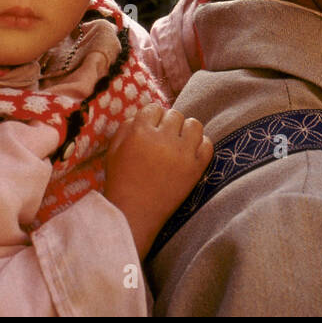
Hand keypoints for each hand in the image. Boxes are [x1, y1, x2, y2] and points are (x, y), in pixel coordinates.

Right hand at [104, 103, 212, 257]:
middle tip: (164, 139)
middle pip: (175, 114)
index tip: (151, 129)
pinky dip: (200, 146)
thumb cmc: (121, 181)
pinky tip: (190, 154)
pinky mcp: (196, 168)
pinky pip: (207, 144)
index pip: (154, 108)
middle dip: (169, 124)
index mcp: (140, 132)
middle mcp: (163, 139)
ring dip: (186, 131)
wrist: (134, 214)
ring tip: (179, 143)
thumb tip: (143, 114)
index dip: (152, 118)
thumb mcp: (114, 150)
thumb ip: (127, 126)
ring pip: (194, 125)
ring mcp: (182, 153)